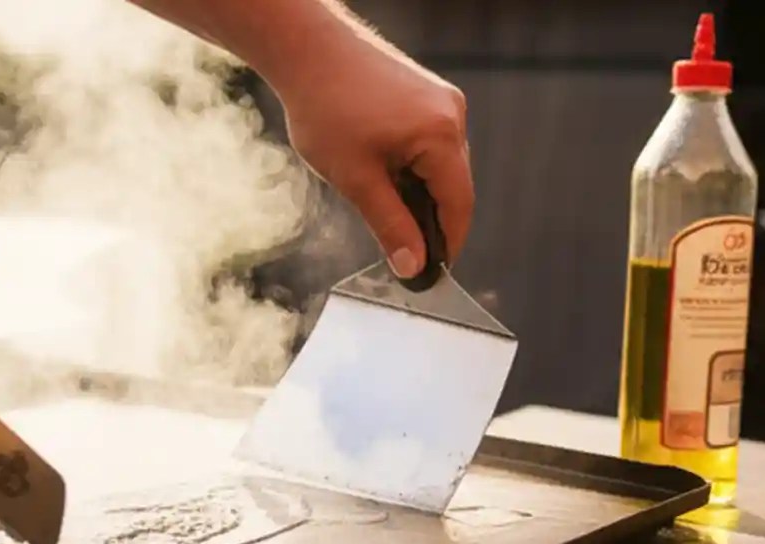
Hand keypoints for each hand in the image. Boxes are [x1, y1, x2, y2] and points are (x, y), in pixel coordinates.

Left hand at [274, 38, 473, 276]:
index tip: (432, 274)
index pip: (459, 204)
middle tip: (404, 253)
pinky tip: (383, 177)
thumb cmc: (325, 108)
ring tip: (385, 211)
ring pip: (440, 164)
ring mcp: (441, 99)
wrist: (305, 49)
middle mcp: (452, 113)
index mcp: (441, 135)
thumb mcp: (355, 179)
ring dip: (419, 192)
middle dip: (430, 220)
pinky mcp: (425, 92)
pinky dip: (412, 167)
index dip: (448, 244)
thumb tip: (413, 267)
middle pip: (453, 185)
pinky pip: (430, 142)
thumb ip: (389, 225)